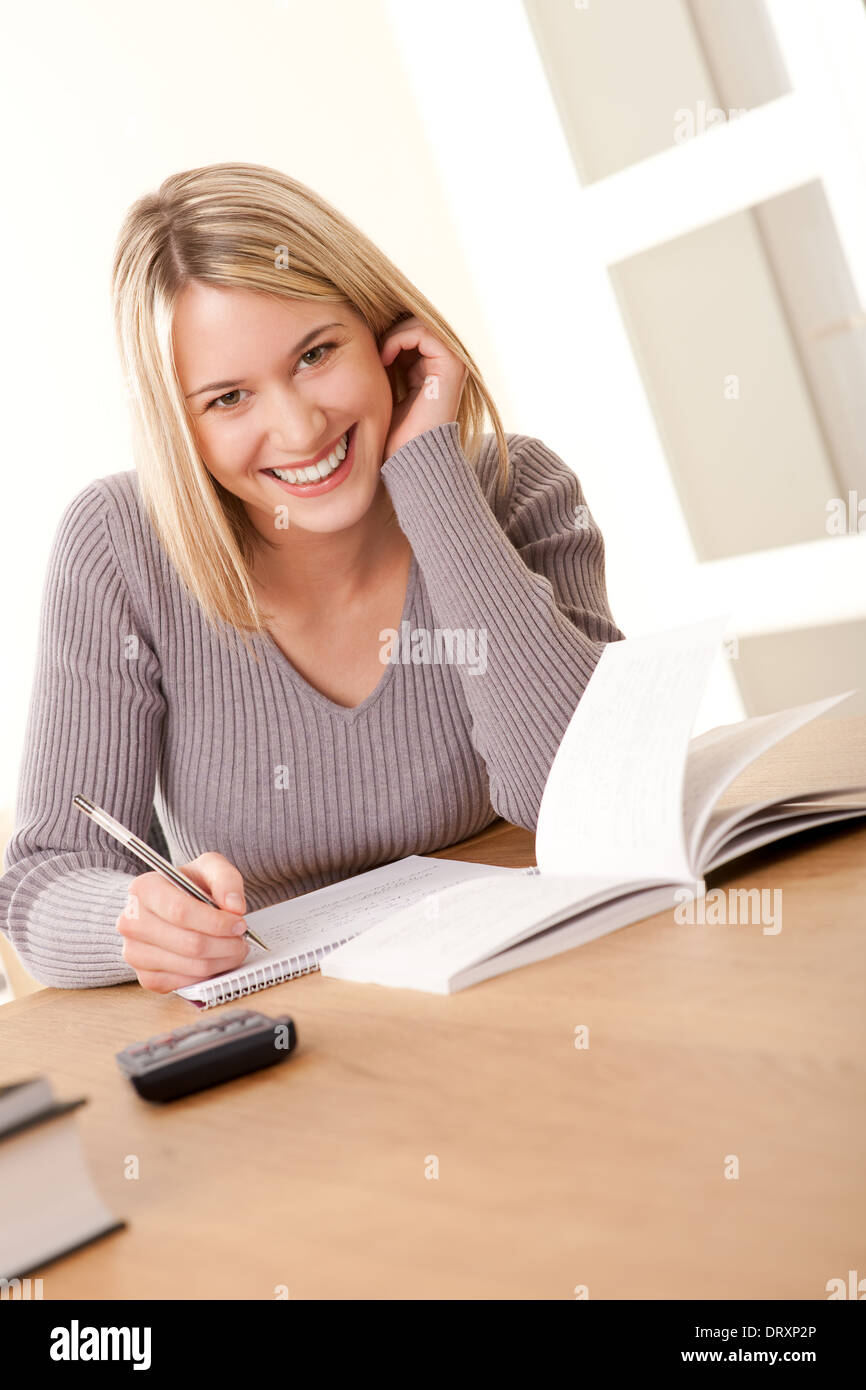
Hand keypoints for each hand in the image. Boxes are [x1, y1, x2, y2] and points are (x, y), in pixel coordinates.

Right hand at [117, 852, 249, 993]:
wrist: (170, 907)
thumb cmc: (188, 887)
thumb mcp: (209, 868)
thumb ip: (226, 879)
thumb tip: (234, 906)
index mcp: (143, 889)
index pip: (181, 912)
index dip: (216, 922)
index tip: (239, 923)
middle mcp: (132, 922)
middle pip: (190, 943)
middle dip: (226, 944)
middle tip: (241, 938)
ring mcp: (135, 953)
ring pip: (193, 966)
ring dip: (223, 960)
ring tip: (233, 947)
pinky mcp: (146, 977)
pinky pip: (186, 983)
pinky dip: (209, 974)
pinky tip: (215, 958)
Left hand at [379, 315, 467, 461]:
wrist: (410, 455)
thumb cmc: (396, 431)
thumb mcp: (388, 388)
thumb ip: (388, 363)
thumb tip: (366, 337)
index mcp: (434, 367)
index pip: (411, 331)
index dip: (388, 335)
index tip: (370, 353)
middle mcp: (447, 361)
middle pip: (416, 322)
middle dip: (390, 331)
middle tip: (372, 350)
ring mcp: (453, 361)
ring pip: (419, 323)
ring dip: (392, 335)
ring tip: (379, 356)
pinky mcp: (451, 363)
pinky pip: (422, 332)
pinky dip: (399, 339)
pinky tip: (384, 358)